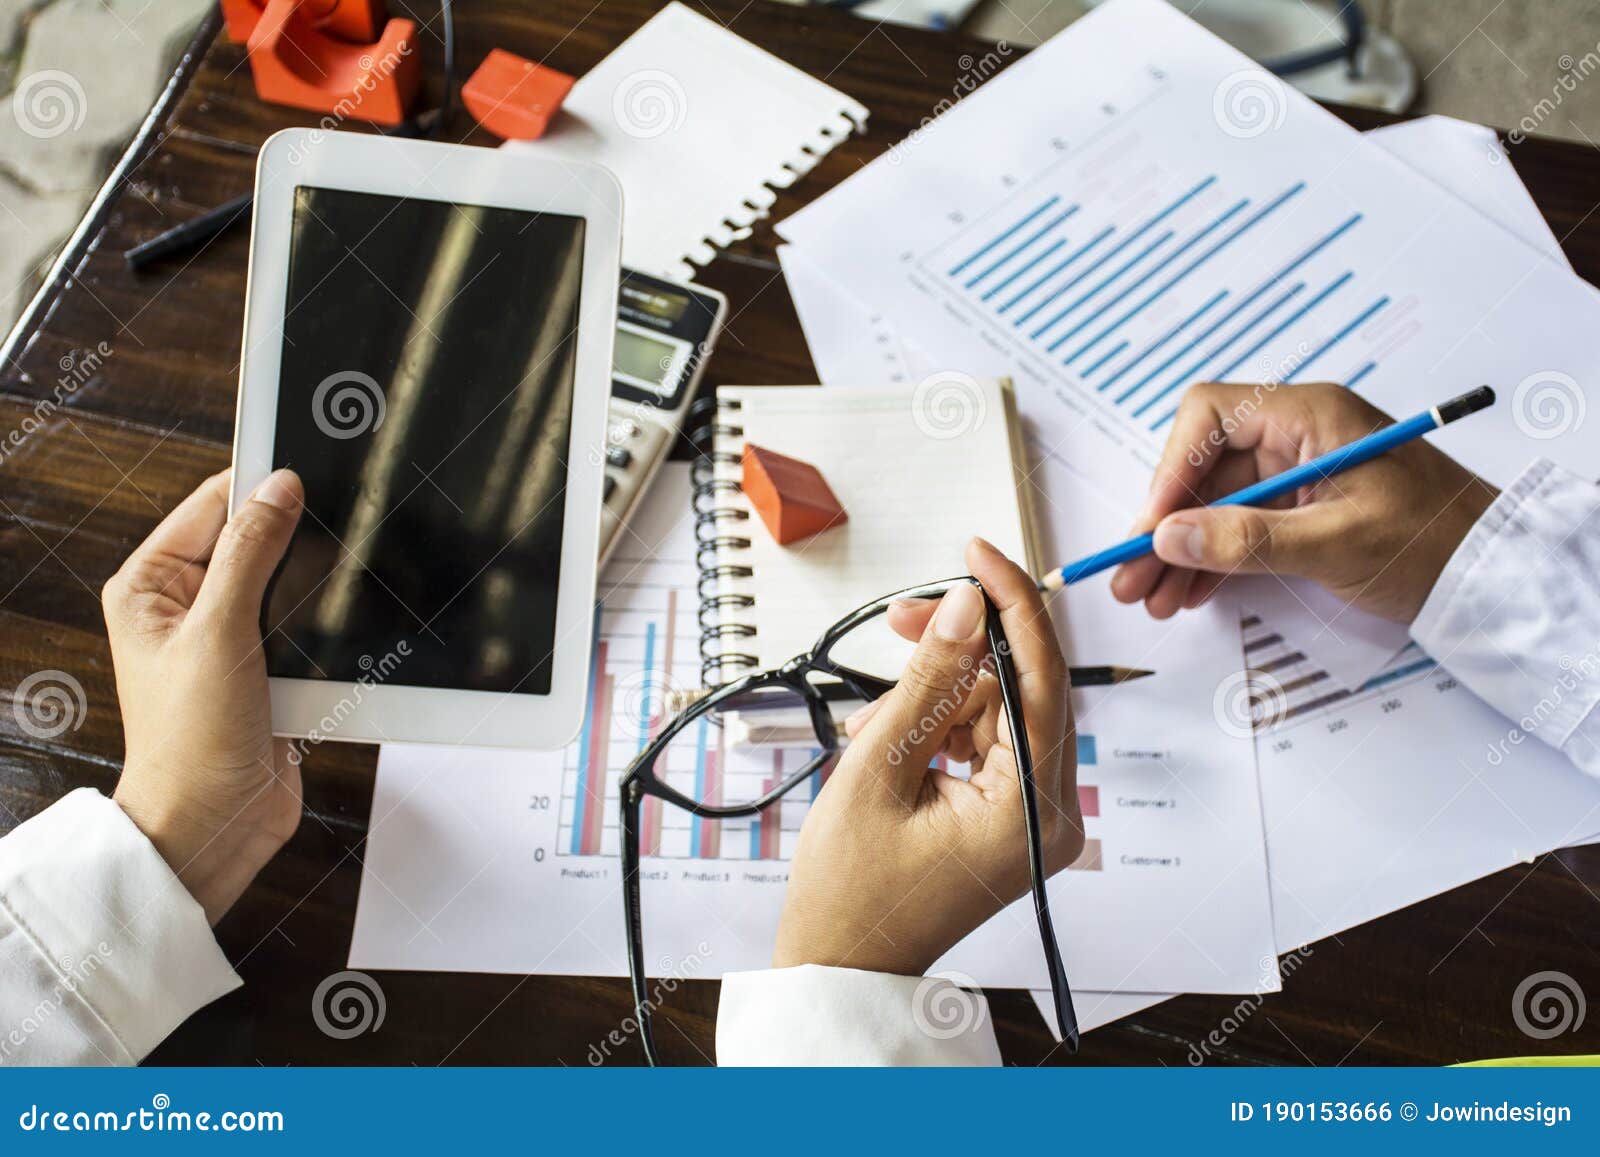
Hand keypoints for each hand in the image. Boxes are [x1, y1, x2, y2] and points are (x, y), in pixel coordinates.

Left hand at [103, 468, 305, 923]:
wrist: (214, 824)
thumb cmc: (191, 742)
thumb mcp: (219, 632)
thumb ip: (250, 553)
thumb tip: (278, 487)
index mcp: (151, 586)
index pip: (212, 505)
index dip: (260, 486)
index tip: (309, 467)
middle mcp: (185, 606)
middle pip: (253, 539)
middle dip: (295, 538)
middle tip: (337, 528)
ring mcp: (227, 638)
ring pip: (284, 583)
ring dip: (310, 588)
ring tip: (333, 591)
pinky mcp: (264, 669)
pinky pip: (302, 625)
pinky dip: (321, 625)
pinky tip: (337, 629)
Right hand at [773, 537, 1081, 975]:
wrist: (840, 965)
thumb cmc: (850, 891)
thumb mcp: (878, 768)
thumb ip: (927, 679)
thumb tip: (964, 605)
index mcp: (1030, 811)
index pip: (1042, 678)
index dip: (1011, 604)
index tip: (978, 554)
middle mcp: (1050, 816)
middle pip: (1020, 689)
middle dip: (958, 650)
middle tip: (901, 618)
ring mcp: (1033, 821)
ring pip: (996, 711)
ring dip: (935, 697)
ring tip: (872, 727)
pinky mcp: (1011, 821)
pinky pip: (985, 743)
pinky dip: (938, 729)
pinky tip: (891, 742)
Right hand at [1110, 382, 1497, 622]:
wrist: (1492, 574)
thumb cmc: (1433, 543)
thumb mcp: (1337, 543)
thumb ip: (1247, 540)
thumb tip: (1167, 539)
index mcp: (1309, 415)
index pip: (1210, 416)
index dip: (1170, 468)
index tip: (1153, 528)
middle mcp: (1295, 433)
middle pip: (1203, 466)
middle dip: (1165, 524)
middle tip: (1130, 577)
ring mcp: (1296, 472)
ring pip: (1214, 502)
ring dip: (1180, 549)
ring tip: (1152, 599)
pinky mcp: (1300, 508)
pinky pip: (1238, 525)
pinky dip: (1211, 558)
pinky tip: (1189, 593)